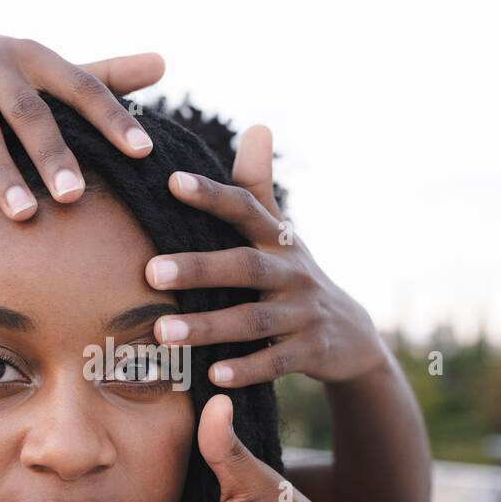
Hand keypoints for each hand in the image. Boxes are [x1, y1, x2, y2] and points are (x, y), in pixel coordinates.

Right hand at [0, 27, 162, 218]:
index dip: (112, 118)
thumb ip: (102, 74)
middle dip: (52, 154)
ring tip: (24, 213)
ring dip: (2, 171)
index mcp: (35, 58)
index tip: (144, 152)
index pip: (82, 86)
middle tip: (75, 196)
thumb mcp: (42, 67)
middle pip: (30, 112)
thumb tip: (164, 62)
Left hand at [146, 126, 386, 385]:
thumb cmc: (294, 276)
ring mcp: (302, 313)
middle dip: (199, 268)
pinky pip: (276, 361)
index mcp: (277, 239)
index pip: (244, 209)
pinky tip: (213, 375)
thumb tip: (257, 125)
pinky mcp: (310, 352)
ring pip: (254, 318)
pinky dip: (246, 368)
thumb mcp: (281, 233)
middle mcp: (291, 272)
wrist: (350, 336)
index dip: (211, 195)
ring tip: (164, 331)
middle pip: (244, 266)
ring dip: (209, 325)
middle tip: (149, 271)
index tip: (171, 181)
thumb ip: (259, 186)